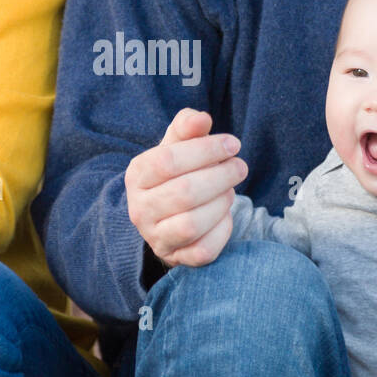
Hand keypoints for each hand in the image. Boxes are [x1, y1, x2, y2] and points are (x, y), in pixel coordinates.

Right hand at [125, 108, 246, 266]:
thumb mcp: (177, 144)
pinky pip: (203, 250)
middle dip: (221, 176)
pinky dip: (222, 231)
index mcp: (137, 175)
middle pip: (184, 193)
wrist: (167, 214)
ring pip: (192, 224)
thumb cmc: (176, 172)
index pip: (167, 161)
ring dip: (221, 203)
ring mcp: (155, 237)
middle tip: (240, 167)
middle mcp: (139, 209)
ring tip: (229, 191)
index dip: (206, 150)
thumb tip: (202, 119)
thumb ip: (187, 126)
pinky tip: (225, 215)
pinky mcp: (175, 257)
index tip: (233, 144)